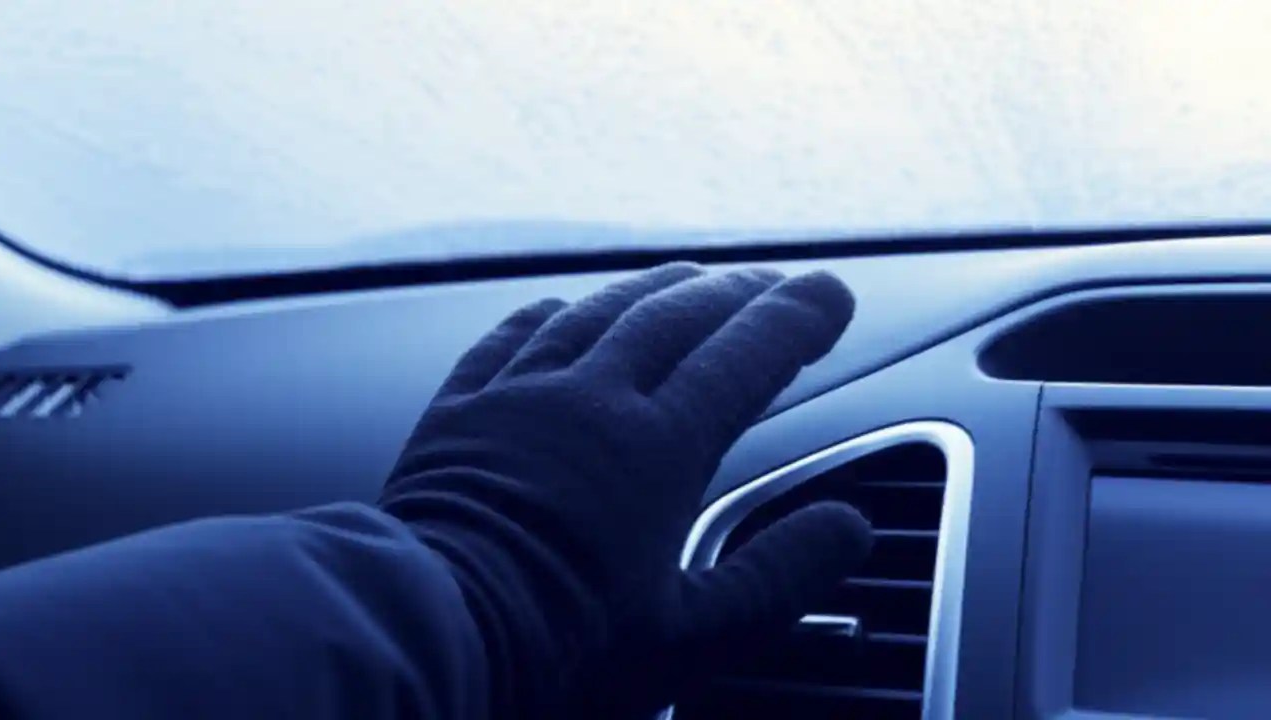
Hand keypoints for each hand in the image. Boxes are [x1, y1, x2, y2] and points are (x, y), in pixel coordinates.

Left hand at [381, 263, 872, 717]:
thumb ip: (778, 576)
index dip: (795, 319)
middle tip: (773, 285)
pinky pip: (509, 335)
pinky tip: (560, 308)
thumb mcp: (691, 637)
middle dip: (736, 294)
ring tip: (689, 279)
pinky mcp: (458, 412)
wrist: (424, 635)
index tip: (830, 295)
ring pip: (598, 312)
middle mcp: (591, 401)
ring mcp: (519, 397)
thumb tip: (848, 527)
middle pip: (677, 318)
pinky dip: (549, 313)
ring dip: (653, 290)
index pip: (744, 357)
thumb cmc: (556, 647)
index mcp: (656, 449)